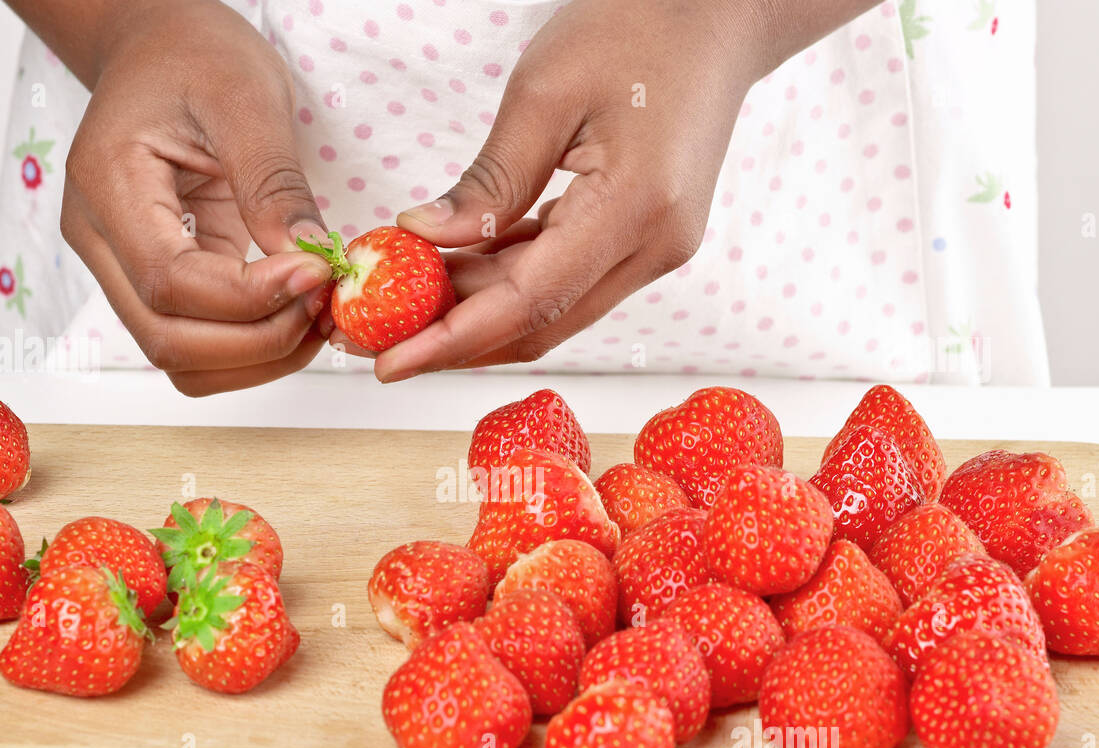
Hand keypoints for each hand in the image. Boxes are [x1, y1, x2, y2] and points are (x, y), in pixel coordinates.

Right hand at [59, 1, 333, 394]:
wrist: (162, 50)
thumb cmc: (194, 56)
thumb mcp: (245, 97)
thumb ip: (274, 182)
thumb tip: (308, 259)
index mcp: (106, 187)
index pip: (169, 282)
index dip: (249, 298)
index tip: (317, 275)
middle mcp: (100, 242)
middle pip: (168, 340)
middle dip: (258, 341)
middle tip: (324, 303)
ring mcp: (124, 270)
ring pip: (182, 360)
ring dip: (258, 357)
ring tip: (317, 315)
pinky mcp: (160, 283)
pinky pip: (200, 344)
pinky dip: (253, 349)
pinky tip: (298, 316)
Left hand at [377, 0, 871, 381]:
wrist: (718, 15)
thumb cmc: (637, 27)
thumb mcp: (544, 93)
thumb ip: (489, 181)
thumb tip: (425, 236)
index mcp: (634, 210)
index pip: (530, 302)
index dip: (453, 339)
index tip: (390, 362)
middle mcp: (654, 248)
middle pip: (541, 324)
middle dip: (456, 341)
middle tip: (380, 341)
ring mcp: (656, 251)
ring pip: (553, 312)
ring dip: (480, 315)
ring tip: (408, 303)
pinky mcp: (647, 242)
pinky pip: (569, 282)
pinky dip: (511, 285)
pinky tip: (460, 274)